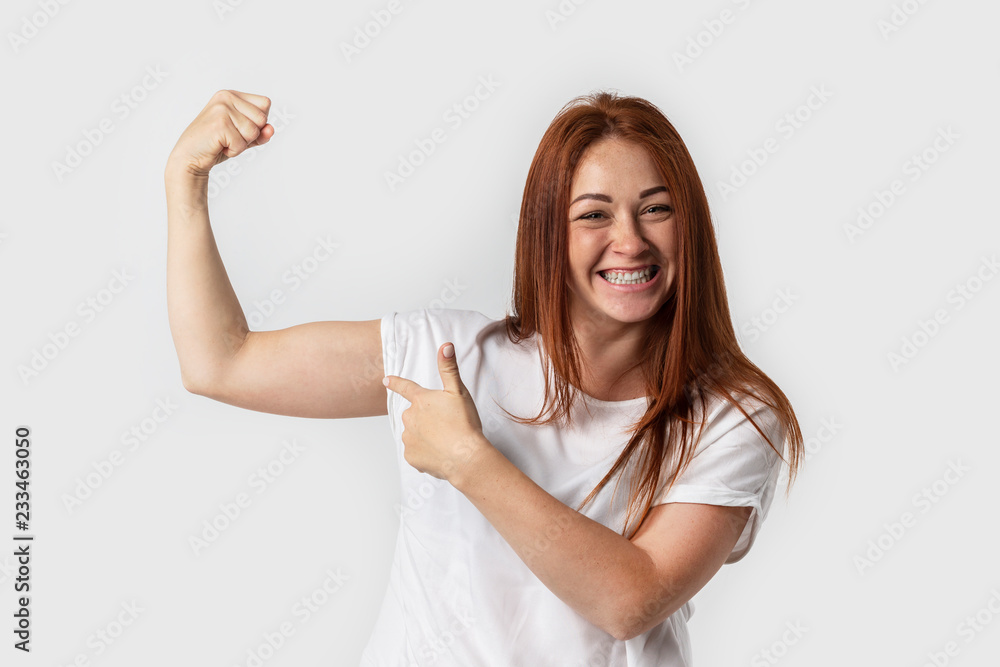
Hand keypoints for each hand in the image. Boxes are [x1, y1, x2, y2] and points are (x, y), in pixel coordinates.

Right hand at [166, 89, 273, 179]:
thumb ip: (261, 132)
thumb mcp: (244, 137)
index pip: (265, 104)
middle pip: (262, 118)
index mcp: (232, 95)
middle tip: (230, 137)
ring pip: (254, 132)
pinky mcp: (219, 124)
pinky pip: (242, 143)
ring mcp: (222, 109)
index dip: (258, 122)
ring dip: (241, 144)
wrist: (190, 158)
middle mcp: (226, 97)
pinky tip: (219, 146)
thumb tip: (271, 129)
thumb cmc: (217, 145)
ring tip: (224, 141)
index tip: (239, 128)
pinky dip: (233, 151)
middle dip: (251, 135)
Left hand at [382, 342, 490, 483]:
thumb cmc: (464, 423)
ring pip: (414, 434)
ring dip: (425, 436)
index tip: (386, 380)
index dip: (395, 383)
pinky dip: (426, 452)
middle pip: (414, 414)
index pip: (405, 387)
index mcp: (420, 400)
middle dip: (425, 418)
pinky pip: (416, 452)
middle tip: (445, 424)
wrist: (465, 456)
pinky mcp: (411, 456)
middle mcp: (410, 417)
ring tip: (445, 440)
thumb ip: (449, 368)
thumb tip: (445, 346)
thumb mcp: (458, 391)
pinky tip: (439, 453)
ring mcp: (408, 438)